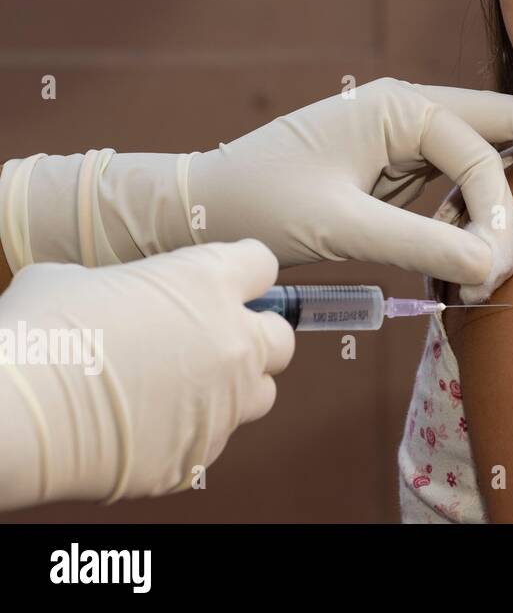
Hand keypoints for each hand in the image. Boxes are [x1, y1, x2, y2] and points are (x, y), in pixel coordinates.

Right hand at [0, 240, 293, 509]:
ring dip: (233, 389)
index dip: (241, 274)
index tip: (223, 285)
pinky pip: (211, 439)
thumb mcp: (77, 281)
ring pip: (259, 394)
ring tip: (182, 389)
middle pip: (280, 338)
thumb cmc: (40, 335)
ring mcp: (224, 401)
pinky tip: (147, 426)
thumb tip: (111, 295)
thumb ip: (124, 287)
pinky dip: (189, 431)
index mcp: (209, 283)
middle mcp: (233, 341)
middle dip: (253, 338)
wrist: (19, 415)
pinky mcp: (200, 452)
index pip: (261, 265)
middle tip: (211, 342)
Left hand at [2, 79, 512, 301]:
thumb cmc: (261, 203)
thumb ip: (420, 239)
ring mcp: (411, 136)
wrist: (205, 205)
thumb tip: (493, 260)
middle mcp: (413, 111)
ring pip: (495, 146)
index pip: (479, 153)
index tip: (495, 268)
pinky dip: (496, 196)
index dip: (499, 211)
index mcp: (399, 107)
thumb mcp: (340, 225)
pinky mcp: (404, 164)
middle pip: (508, 121)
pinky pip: (468, 174)